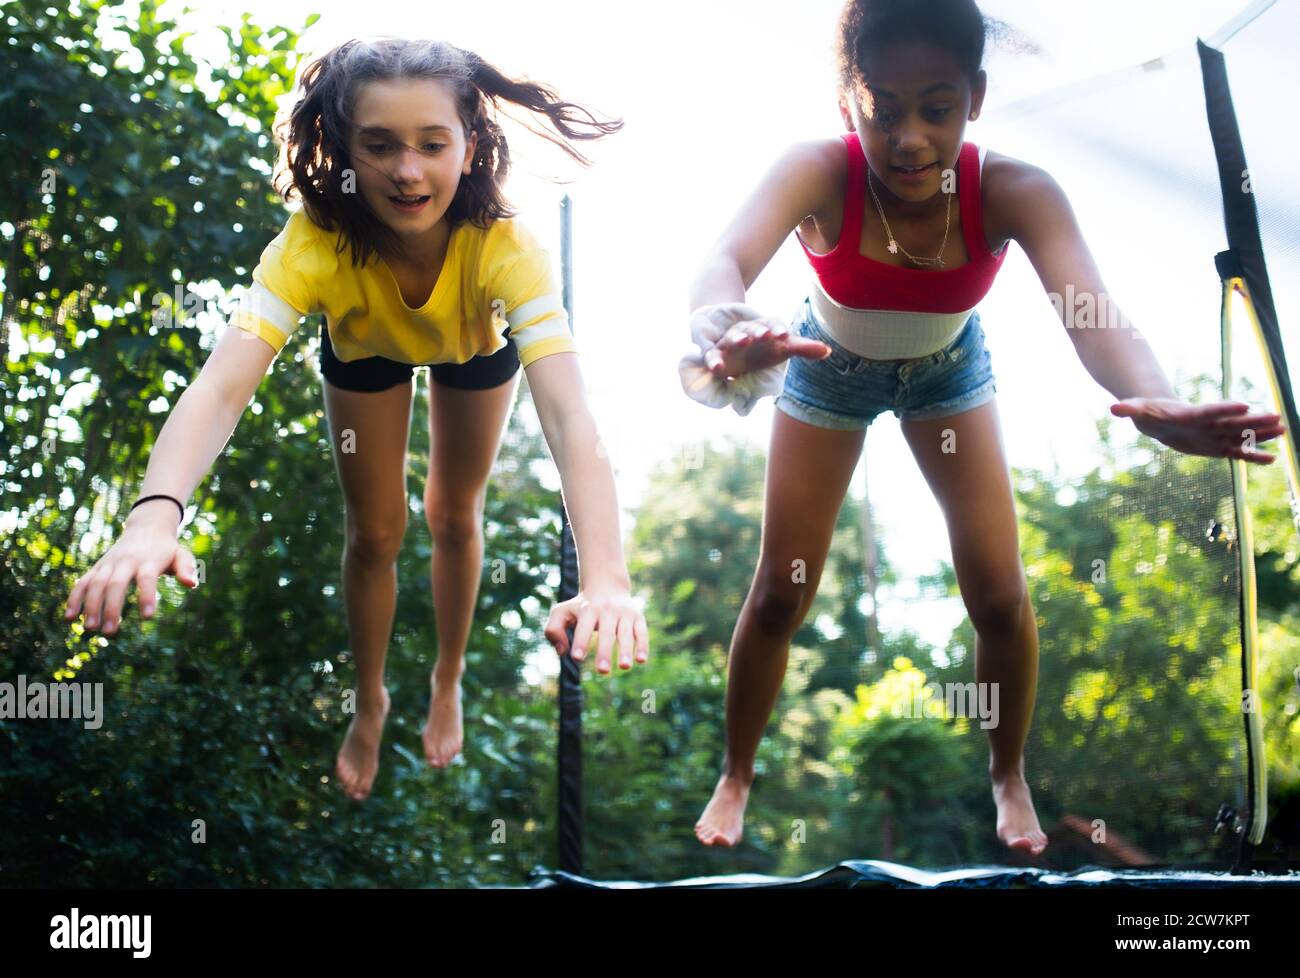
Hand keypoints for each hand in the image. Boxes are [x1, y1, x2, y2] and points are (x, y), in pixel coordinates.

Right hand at [64, 511, 200, 634]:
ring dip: (90, 605)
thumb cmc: (167, 549)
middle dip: (111, 607)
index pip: (147, 579)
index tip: (148, 617)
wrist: (147, 529)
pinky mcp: (98, 568)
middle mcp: (126, 561)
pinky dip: (74, 598)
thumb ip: (187, 568)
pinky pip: (83, 582)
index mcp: (148, 561)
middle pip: (116, 583)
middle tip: (110, 631)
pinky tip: (70, 618)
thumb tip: (191, 584)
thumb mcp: (182, 555)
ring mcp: (109, 564)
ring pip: (96, 583)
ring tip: (90, 628)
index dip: (147, 596)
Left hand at [543, 584, 649, 673]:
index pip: (583, 627)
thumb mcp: (561, 612)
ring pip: (626, 633)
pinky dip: (643, 645)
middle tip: (602, 671)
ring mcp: (624, 613)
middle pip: (606, 632)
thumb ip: (553, 630)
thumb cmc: (580, 607)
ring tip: (624, 667)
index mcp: (588, 610)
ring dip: (626, 650)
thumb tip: (563, 652)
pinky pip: (642, 632)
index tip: (577, 657)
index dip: (580, 641)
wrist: (606, 585)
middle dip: (604, 651)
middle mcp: (607, 610)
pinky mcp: (638, 617)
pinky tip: (642, 660)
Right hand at [690, 303, 829, 379]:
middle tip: (764, 334)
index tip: (784, 335)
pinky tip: (717, 369)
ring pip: (731, 337)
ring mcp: (727, 340)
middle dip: (757, 331)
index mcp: (764, 328)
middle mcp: (746, 331)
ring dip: (737, 338)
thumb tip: (828, 350)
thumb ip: (802, 348)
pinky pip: (711, 355)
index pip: (772, 325)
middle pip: (751, 329)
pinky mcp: (711, 350)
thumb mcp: (781, 347)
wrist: (724, 328)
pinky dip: (713, 360)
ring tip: (743, 341)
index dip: (777, 329)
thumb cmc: (760, 344)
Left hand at [1111, 397, 1286, 463]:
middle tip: (1277, 416)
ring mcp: (1214, 434)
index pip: (1209, 411)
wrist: (1159, 417)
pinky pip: (1236, 452)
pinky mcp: (1216, 447)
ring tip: (1283, 430)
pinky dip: (1252, 456)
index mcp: (1191, 414)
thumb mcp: (1137, 409)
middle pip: (1232, 422)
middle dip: (1253, 421)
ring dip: (1260, 434)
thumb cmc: (1149, 411)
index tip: (1243, 405)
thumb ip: (1129, 408)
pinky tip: (1271, 460)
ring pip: (1240, 435)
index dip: (1224, 409)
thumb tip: (1113, 407)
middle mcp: (1207, 423)